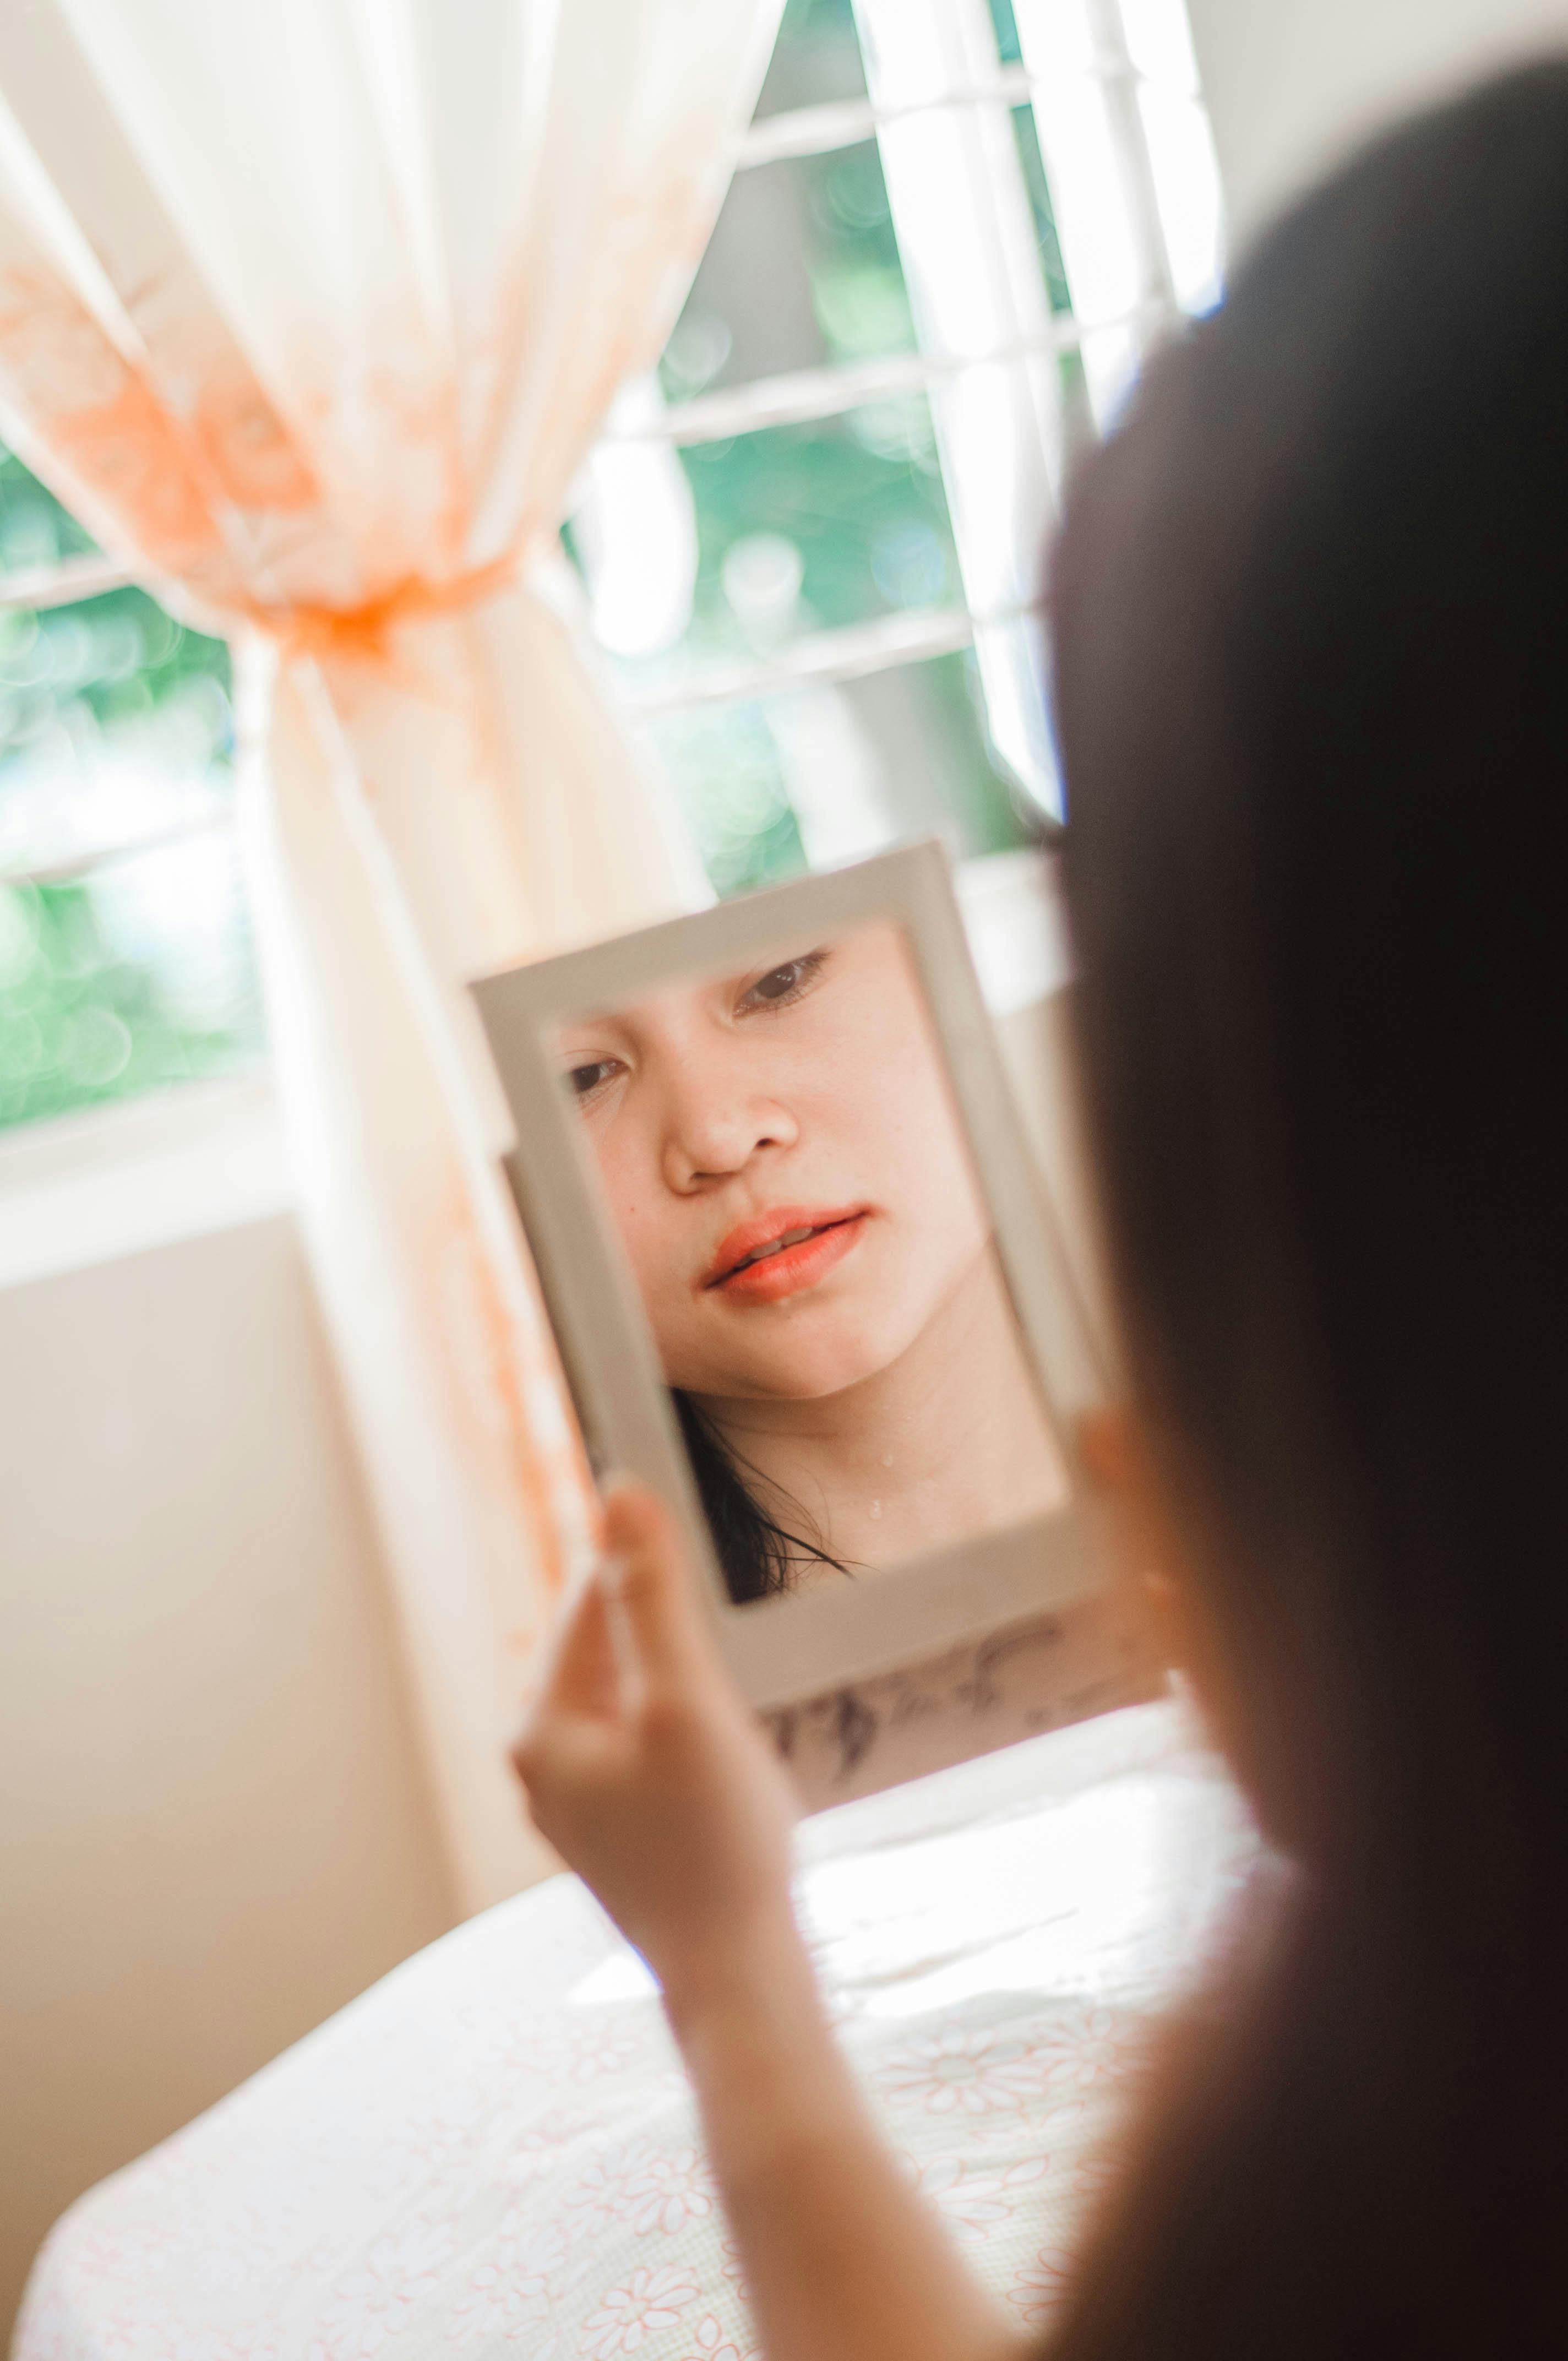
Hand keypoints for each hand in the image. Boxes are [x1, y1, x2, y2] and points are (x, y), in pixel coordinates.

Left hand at [511, 1481, 800, 2000]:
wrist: (738, 1978)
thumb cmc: (714, 1843)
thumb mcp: (687, 1700)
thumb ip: (653, 1595)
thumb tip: (619, 1492)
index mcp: (538, 1727)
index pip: (588, 1603)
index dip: (649, 1574)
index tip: (700, 1565)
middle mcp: (538, 1766)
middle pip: (608, 1654)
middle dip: (673, 1652)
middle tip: (725, 1698)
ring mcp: (574, 1807)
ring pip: (633, 1703)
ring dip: (687, 1701)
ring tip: (728, 1750)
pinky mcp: (614, 1835)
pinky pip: (646, 1751)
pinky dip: (688, 1745)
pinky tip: (726, 1783)